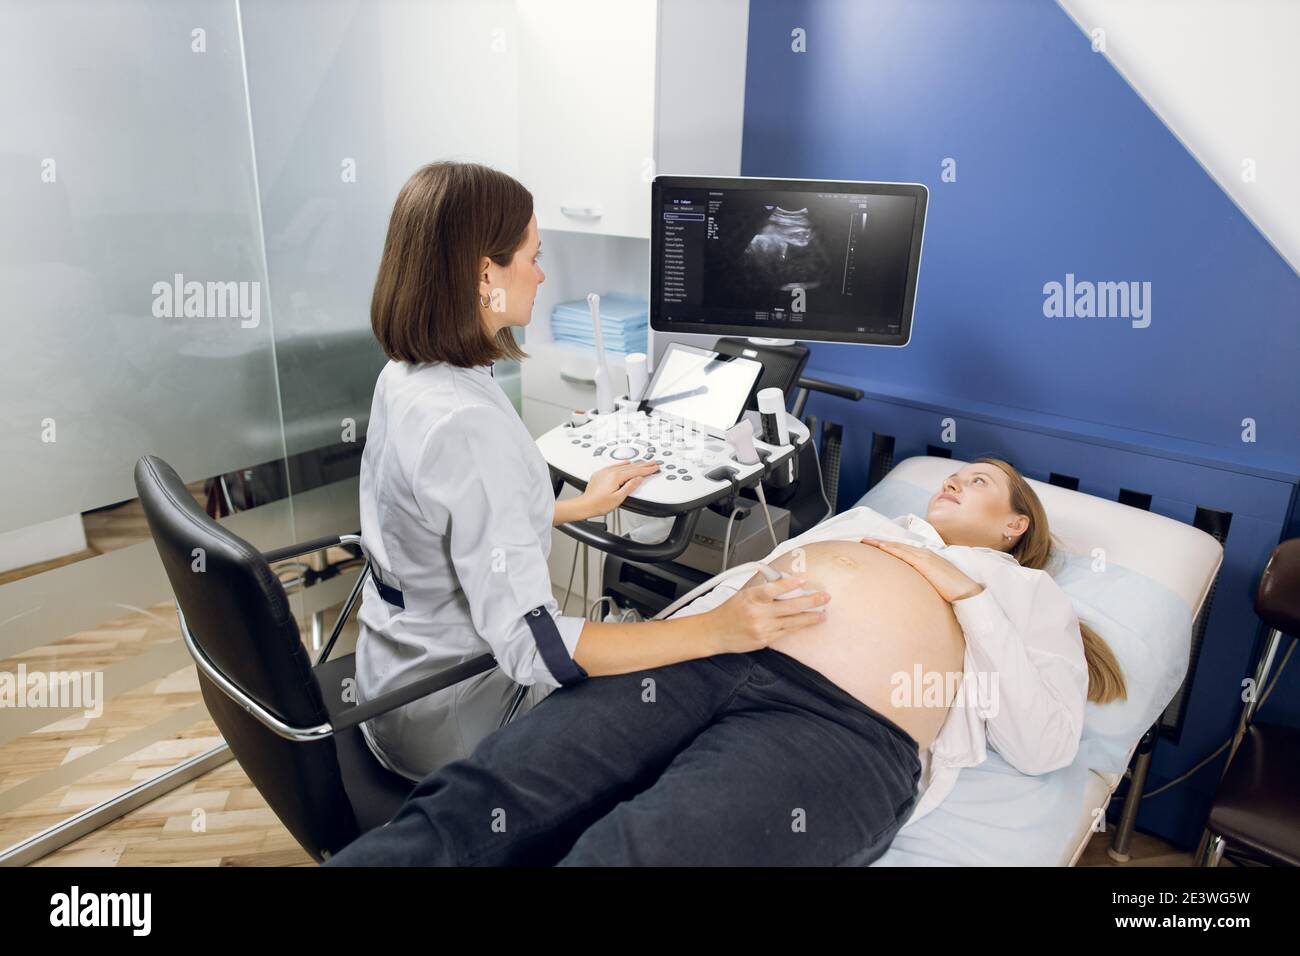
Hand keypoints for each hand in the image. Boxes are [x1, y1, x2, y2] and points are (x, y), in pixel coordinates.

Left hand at [576, 461, 658, 518]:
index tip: (654, 467)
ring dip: (635, 464)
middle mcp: (610, 472)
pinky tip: (626, 463)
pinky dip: (623, 464)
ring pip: (623, 465)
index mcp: (616, 477)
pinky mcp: (600, 474)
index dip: (647, 470)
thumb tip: (638, 478)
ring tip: (643, 463)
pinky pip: (615, 465)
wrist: (585, 505)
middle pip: (631, 466)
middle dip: (643, 465)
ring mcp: (605, 472)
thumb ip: (630, 487)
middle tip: (653, 462)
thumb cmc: (599, 504)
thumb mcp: (618, 498)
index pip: (636, 472)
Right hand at [705, 575, 829, 652]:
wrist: (715, 632)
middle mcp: (757, 613)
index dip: (788, 584)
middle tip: (824, 598)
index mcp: (750, 597)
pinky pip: (785, 632)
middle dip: (810, 602)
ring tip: (822, 613)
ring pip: (792, 622)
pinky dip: (798, 626)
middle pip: (789, 607)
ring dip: (810, 617)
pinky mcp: (764, 640)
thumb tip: (785, 583)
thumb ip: (763, 590)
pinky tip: (807, 623)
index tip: (803, 580)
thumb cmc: (729, 611)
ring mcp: (762, 628)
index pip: (772, 589)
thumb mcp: (743, 594)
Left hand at [859, 537, 984, 603]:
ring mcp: (925, 557)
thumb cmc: (953, 590)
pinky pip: (905, 554)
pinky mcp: (926, 564)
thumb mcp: (935, 584)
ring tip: (866, 541)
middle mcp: (924, 554)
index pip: (902, 550)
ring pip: (898, 547)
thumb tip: (912, 588)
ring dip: (881, 543)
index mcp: (926, 558)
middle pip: (897, 546)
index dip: (887, 546)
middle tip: (863, 540)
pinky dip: (893, 549)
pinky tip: (882, 547)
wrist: (968, 593)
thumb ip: (923, 581)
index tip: (873, 545)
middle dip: (879, 542)